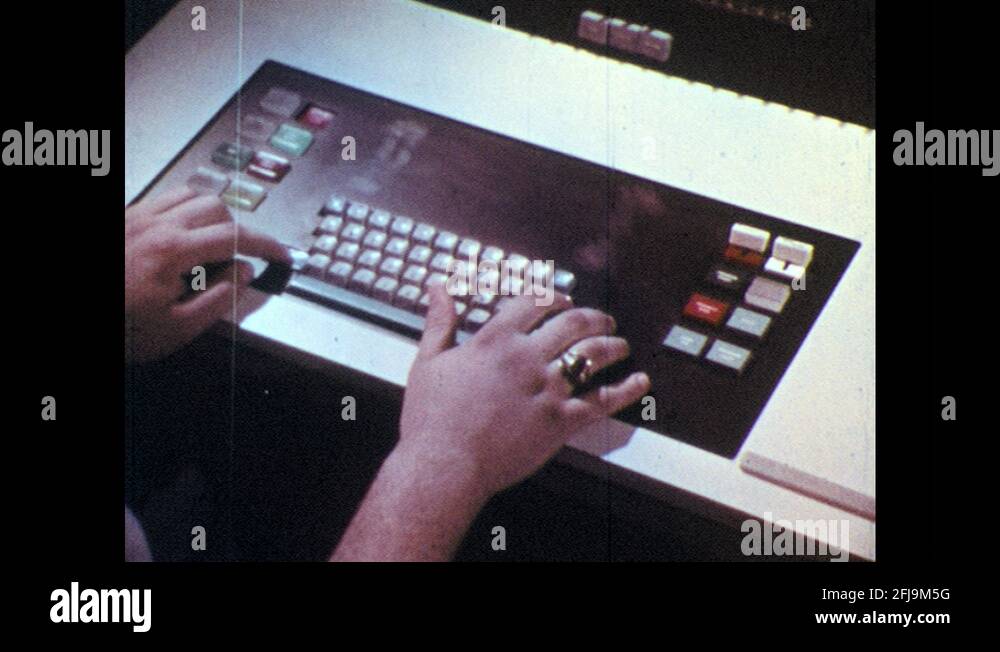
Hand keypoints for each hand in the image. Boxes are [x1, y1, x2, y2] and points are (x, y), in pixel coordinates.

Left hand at [124, 186, 288, 361]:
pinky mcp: (124, 218)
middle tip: (233, 263)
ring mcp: (135, 216)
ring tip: (208, 248)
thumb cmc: (118, 328)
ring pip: (191, 195)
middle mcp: (154, 224)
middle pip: (216, 207)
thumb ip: (218, 298)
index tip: (281, 255)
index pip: (235, 236)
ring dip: (210, 217)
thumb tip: (243, 273)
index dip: (266, 245)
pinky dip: (184, 212)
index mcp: (171, 251)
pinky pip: (164, 199)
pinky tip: (181, 238)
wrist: (68, 318)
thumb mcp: (177, 329)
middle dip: (236, 231)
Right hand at [398, 283, 650, 501]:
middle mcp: (526, 358)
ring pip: (592, 355)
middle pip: (573, 322)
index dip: (555, 296)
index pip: (536, 301)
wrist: (443, 465)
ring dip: (612, 345)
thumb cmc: (431, 419)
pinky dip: (626, 390)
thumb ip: (439, 321)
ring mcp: (547, 389)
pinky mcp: (560, 421)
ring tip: (620, 344)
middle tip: (602, 320)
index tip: (563, 300)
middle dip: (593, 317)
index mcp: (496, 339)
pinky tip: (639, 382)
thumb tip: (437, 288)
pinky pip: (602, 401)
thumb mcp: (428, 361)